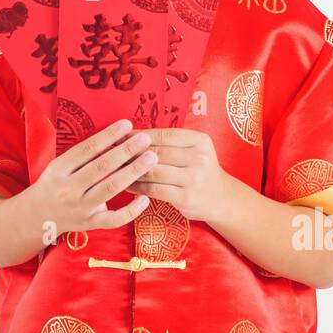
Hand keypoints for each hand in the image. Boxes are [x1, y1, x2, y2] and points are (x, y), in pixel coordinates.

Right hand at [29, 118, 156, 238]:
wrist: (37, 215)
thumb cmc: (54, 184)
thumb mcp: (58, 165)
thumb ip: (82, 154)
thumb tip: (114, 135)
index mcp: (60, 168)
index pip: (87, 149)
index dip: (108, 135)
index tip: (127, 124)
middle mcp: (69, 188)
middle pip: (101, 167)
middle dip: (126, 151)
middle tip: (145, 139)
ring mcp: (80, 207)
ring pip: (109, 189)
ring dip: (132, 172)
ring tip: (151, 158)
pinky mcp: (89, 224)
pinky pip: (113, 219)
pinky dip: (130, 210)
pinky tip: (145, 198)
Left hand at [123, 127, 238, 222]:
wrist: (221, 198)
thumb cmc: (199, 170)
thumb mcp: (193, 150)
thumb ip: (169, 143)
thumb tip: (131, 135)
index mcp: (199, 140)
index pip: (163, 134)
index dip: (139, 135)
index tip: (119, 136)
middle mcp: (199, 157)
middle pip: (156, 152)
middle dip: (131, 152)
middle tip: (110, 152)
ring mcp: (194, 178)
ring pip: (153, 171)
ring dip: (131, 170)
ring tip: (114, 169)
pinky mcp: (186, 197)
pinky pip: (154, 189)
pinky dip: (137, 187)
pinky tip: (125, 185)